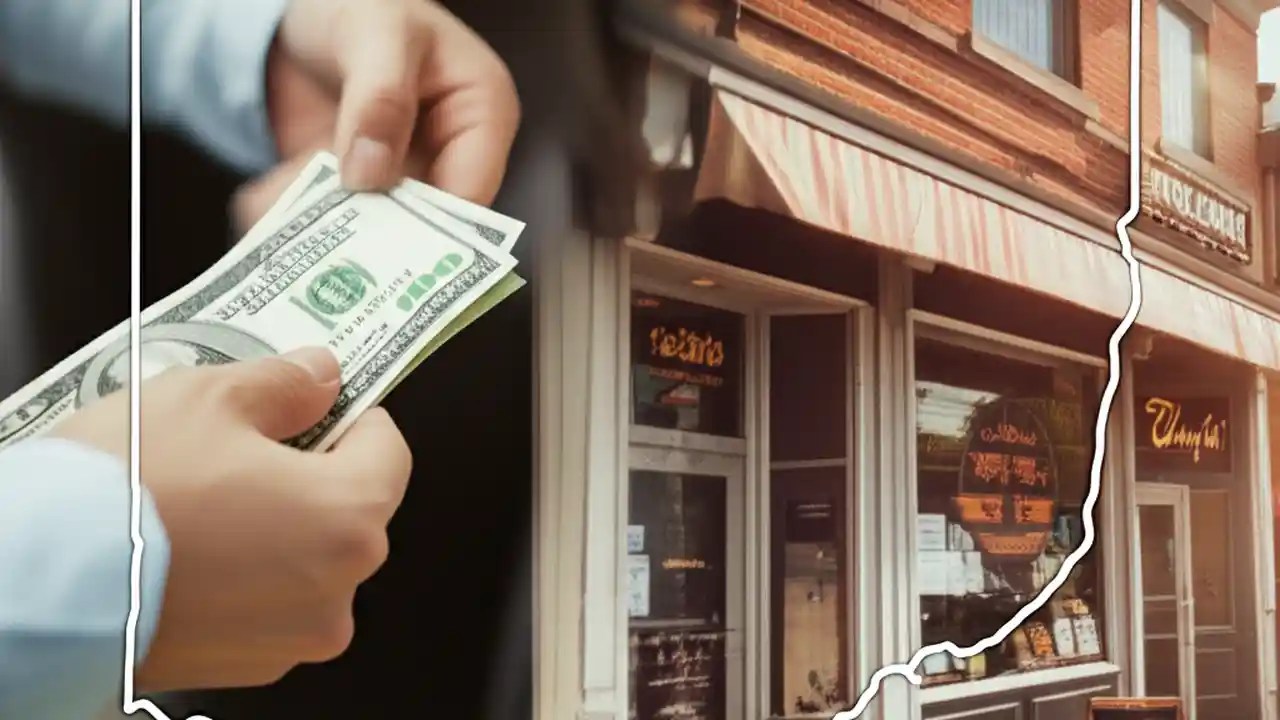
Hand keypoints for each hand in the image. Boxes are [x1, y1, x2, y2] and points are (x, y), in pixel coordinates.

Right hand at [50, 347, 411, 690]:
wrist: (40, 587)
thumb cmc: (123, 497)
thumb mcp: (209, 399)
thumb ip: (285, 384)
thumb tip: (319, 376)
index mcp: (348, 519)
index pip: (390, 452)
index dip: (354, 417)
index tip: (321, 402)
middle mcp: (336, 590)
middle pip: (350, 509)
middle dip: (307, 471)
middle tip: (245, 442)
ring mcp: (293, 636)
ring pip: (309, 558)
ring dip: (275, 524)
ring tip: (205, 495)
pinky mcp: (248, 665)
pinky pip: (269, 601)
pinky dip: (246, 572)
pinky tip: (194, 544)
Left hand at [232, 0, 520, 229]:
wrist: (305, 19)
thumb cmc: (365, 7)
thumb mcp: (378, 33)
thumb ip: (382, 97)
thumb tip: (372, 174)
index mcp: (482, 114)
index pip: (474, 188)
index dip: (437, 224)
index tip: (387, 245)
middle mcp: (448, 155)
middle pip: (427, 222)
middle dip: (377, 239)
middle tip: (335, 260)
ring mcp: (400, 178)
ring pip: (373, 230)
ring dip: (326, 236)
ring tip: (285, 234)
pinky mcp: (355, 190)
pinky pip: (328, 221)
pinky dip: (293, 218)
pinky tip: (261, 207)